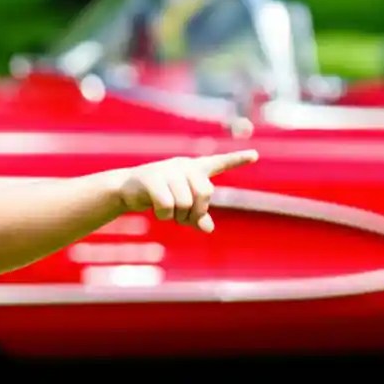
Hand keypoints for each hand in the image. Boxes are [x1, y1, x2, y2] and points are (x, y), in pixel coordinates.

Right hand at [117, 150, 258, 232]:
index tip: (255, 155)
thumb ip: (198, 217)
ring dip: (177, 216)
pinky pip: (167, 205)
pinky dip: (165, 216)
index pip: (218, 163)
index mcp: (194, 170)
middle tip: (183, 218)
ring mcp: (168, 170)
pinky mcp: (152, 177)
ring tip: (168, 212)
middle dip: (196, 212)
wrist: (127, 190)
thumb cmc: (160, 198)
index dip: (237, 160)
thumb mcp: (182, 209)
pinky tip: (156, 210)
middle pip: (206, 193)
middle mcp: (184, 166)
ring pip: (185, 203)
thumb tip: (208, 228)